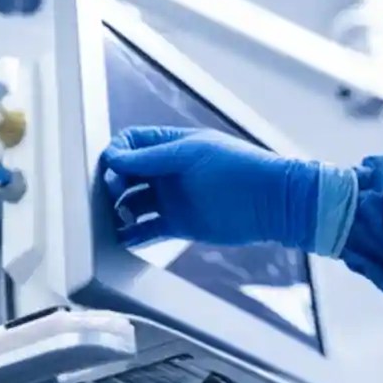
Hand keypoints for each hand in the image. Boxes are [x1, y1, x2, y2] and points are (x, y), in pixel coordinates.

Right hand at [99, 126, 323, 250]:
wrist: (271, 203)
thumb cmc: (237, 168)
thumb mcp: (191, 155)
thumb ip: (151, 158)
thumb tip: (114, 158)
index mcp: (171, 145)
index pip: (130, 143)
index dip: (116, 153)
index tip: (112, 167)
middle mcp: (166, 171)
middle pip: (125, 174)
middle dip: (113, 183)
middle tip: (114, 195)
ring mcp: (171, 199)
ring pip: (131, 204)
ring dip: (119, 211)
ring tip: (121, 220)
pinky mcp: (177, 225)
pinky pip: (146, 231)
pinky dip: (132, 235)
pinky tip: (122, 239)